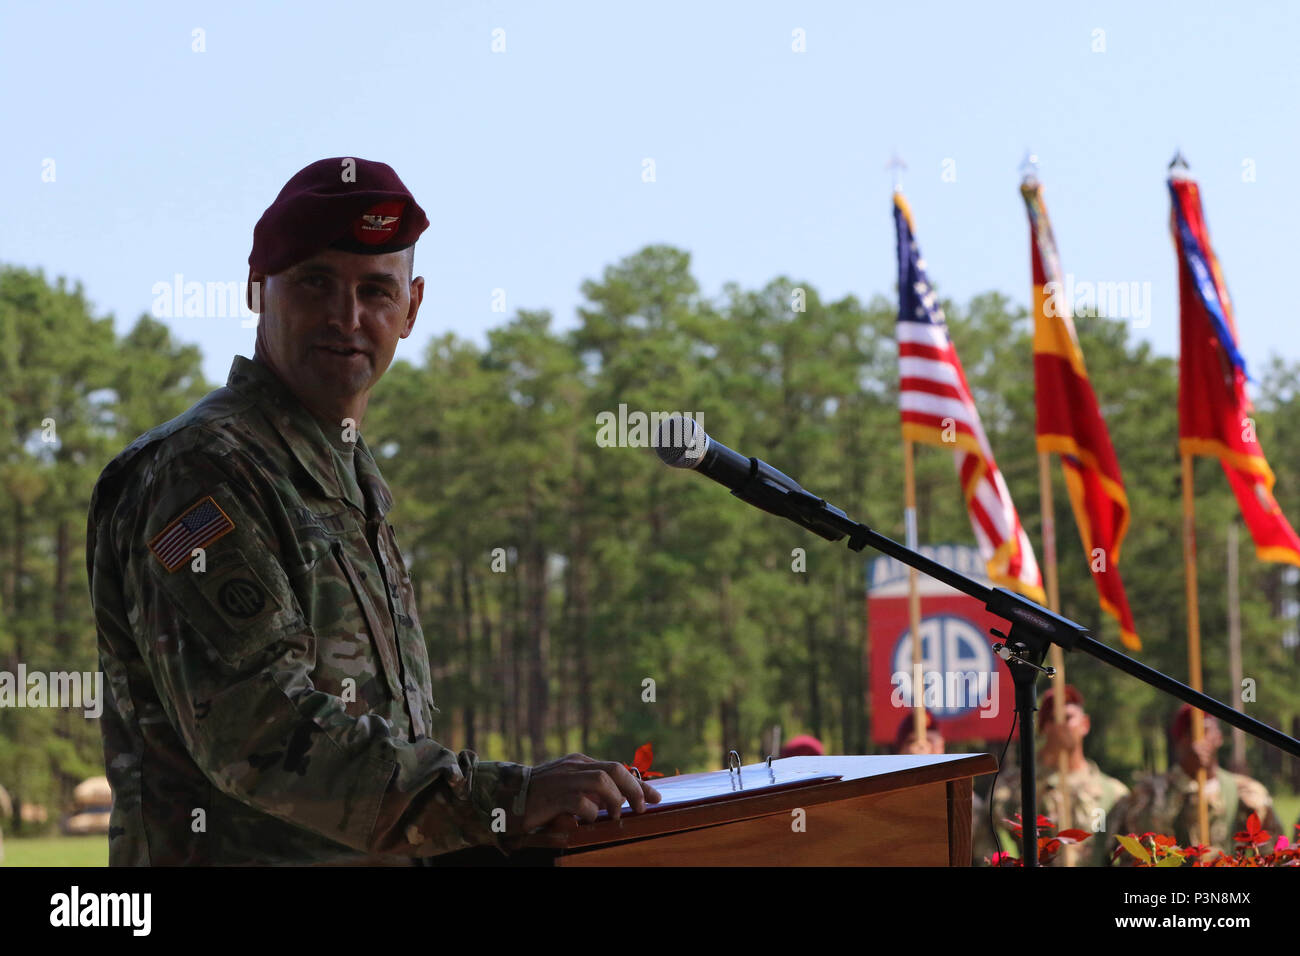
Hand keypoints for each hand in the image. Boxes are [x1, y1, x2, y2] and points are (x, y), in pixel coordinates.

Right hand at [522, 752, 661, 831]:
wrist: (505, 798)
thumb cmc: (540, 798)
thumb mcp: (568, 789)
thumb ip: (590, 791)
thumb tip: (619, 801)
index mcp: (579, 762)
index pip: (617, 768)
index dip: (639, 783)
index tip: (656, 797)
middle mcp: (573, 765)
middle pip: (615, 769)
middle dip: (634, 789)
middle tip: (641, 808)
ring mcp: (563, 778)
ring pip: (602, 781)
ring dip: (615, 800)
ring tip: (616, 816)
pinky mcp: (553, 795)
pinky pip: (581, 802)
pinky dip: (590, 813)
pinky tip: (588, 821)